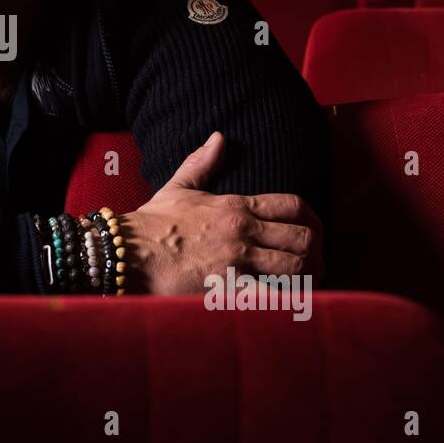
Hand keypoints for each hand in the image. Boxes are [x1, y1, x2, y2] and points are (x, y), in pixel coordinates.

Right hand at [118, 132, 321, 294]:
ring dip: (307, 279)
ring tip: (306, 287)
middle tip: (315, 265)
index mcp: (236, 206)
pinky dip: (287, 301)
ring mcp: (237, 261)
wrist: (127, 251)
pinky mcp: (228, 289)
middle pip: (304, 240)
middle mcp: (242, 231)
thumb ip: (202, 163)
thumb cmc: (151, 224)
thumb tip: (219, 138)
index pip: (294, 206)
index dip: (314, 221)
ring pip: (296, 269)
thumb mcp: (178, 186)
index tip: (315, 234)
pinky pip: (273, 296)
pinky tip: (288, 305)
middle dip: (317, 254)